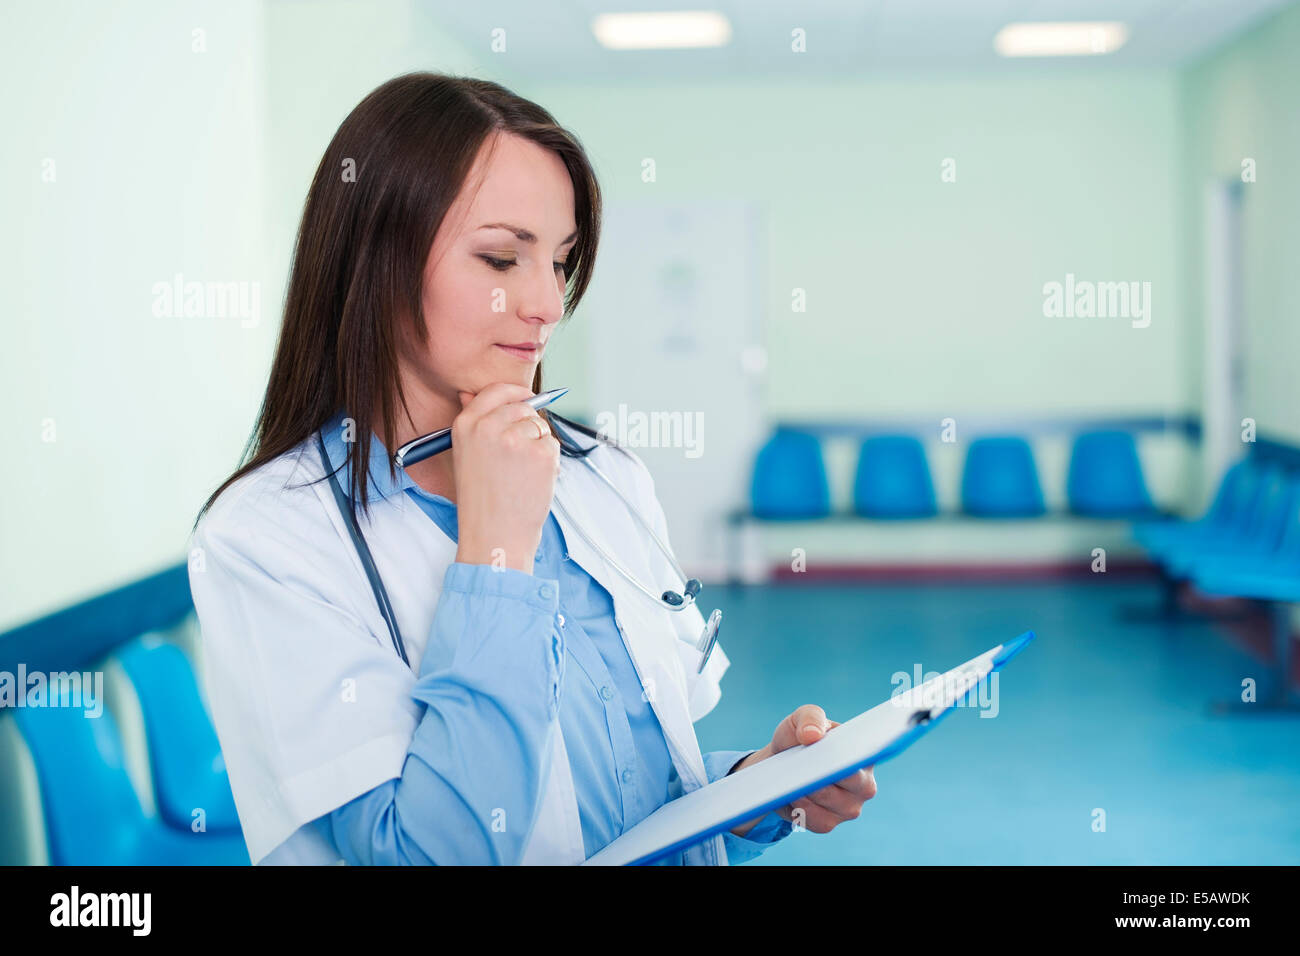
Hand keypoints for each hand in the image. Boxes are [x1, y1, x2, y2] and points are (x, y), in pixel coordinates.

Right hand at [451, 383, 559, 574]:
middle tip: (521, 457)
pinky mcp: (541, 453)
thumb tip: (469, 393)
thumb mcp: (465, 456)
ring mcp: (516, 439)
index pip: (496, 391)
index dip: (515, 393)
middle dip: (529, 426)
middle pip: (523, 407)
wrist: (494, 536)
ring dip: (539, 446)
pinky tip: (533, 482)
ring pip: (541, 427)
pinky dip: (550, 463)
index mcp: (466, 425)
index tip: (527, 398)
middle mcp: (488, 427)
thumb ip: (472, 422)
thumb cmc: (480, 502)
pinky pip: (553, 445)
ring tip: (522, 475)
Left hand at [727, 704, 876, 836]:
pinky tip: (792, 797)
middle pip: (852, 783)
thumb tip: (812, 734)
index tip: (835, 753)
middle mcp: (864, 785)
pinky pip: (819, 821)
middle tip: (804, 765)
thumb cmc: (796, 740)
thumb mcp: (800, 719)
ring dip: (810, 791)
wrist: (777, 766)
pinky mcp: (828, 823)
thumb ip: (810, 718)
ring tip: (793, 779)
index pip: (864, 758)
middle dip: (826, 773)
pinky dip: (803, 810)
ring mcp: (848, 808)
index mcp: (864, 755)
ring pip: (832, 802)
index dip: (850, 756)